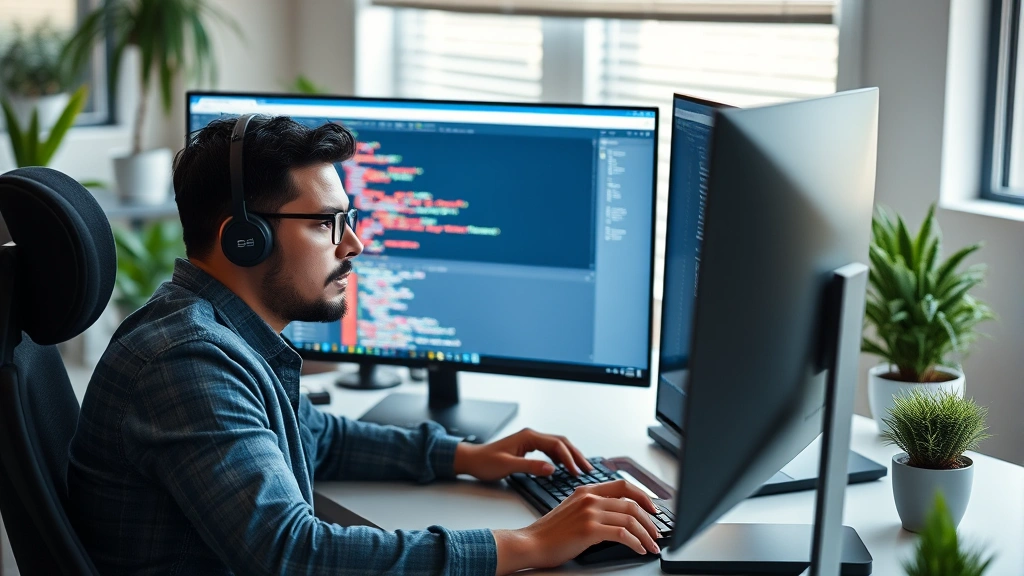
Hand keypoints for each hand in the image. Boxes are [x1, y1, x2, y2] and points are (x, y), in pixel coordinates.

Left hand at [453, 427, 592, 481]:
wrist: (471, 460)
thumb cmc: (485, 462)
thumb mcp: (507, 466)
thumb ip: (530, 467)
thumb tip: (552, 469)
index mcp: (528, 437)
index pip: (556, 445)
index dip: (569, 459)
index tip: (577, 472)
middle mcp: (532, 435)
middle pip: (561, 442)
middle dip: (576, 455)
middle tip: (588, 469)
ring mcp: (530, 440)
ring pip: (557, 445)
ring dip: (570, 456)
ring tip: (581, 469)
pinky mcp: (528, 447)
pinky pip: (550, 450)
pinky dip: (560, 458)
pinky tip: (565, 467)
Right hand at [493, 480, 660, 574]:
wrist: (531, 542)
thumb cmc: (550, 532)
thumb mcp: (572, 510)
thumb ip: (593, 506)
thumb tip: (619, 516)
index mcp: (586, 490)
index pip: (623, 486)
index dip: (643, 496)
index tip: (653, 509)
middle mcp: (590, 498)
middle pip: (632, 504)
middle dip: (650, 521)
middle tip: (656, 534)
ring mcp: (590, 512)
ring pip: (630, 520)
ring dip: (646, 535)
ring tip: (651, 546)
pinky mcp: (590, 529)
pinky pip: (622, 534)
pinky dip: (636, 543)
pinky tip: (638, 549)